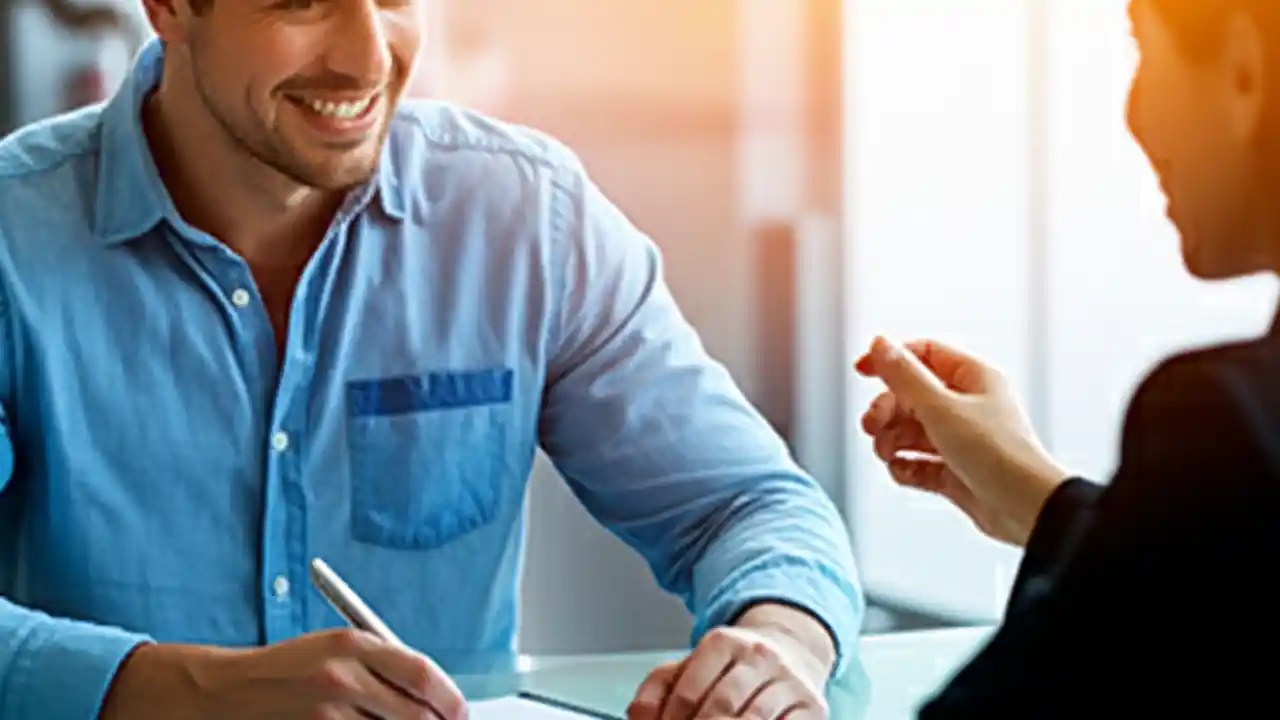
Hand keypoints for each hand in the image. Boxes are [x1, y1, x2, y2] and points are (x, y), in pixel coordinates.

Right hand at [100, 629, 466, 719]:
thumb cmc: (284, 670)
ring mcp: (328, 712)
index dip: (449, 697)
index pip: (421, 673)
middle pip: (415, 712)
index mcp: (353, 644)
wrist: (223, 691)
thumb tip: (430, 691)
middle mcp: (343, 676)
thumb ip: (380, 663)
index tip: (458, 711)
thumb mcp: (333, 649)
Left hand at [627, 605, 831, 719]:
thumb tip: (638, 717)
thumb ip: (657, 688)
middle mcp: (760, 655)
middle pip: (720, 708)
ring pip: (753, 719)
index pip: (687, 692)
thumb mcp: (691, 665)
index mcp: (723, 642)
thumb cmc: (733, 667)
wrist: (792, 651)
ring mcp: (789, 680)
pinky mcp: (813, 705)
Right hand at [855, 336, 1069, 546]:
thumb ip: (904, 376)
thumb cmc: (999, 454)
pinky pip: (919, 463)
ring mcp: (962, 440)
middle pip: (910, 396)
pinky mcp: (957, 472)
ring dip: (891, 440)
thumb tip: (880, 344)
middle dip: (886, 410)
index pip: (924, 354)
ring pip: (911, 431)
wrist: (1026, 508)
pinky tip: (903, 470)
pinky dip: (906, 467)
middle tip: (873, 425)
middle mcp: (968, 406)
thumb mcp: (941, 407)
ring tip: (887, 452)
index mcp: (973, 378)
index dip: (891, 360)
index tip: (863, 371)